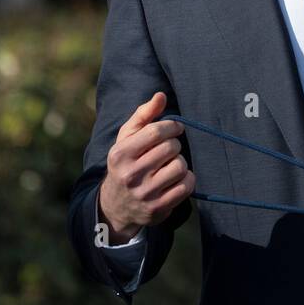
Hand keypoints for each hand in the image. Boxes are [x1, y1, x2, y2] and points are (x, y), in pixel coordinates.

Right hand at [98, 92, 194, 242]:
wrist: (116, 205)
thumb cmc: (126, 163)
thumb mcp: (126, 138)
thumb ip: (143, 115)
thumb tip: (161, 96)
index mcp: (120, 154)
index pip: (156, 132)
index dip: (172, 127)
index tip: (175, 128)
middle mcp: (131, 174)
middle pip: (171, 148)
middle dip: (175, 145)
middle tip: (170, 149)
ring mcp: (145, 193)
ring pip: (180, 166)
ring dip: (180, 162)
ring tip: (170, 165)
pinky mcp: (158, 208)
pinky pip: (186, 185)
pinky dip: (187, 179)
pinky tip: (177, 179)